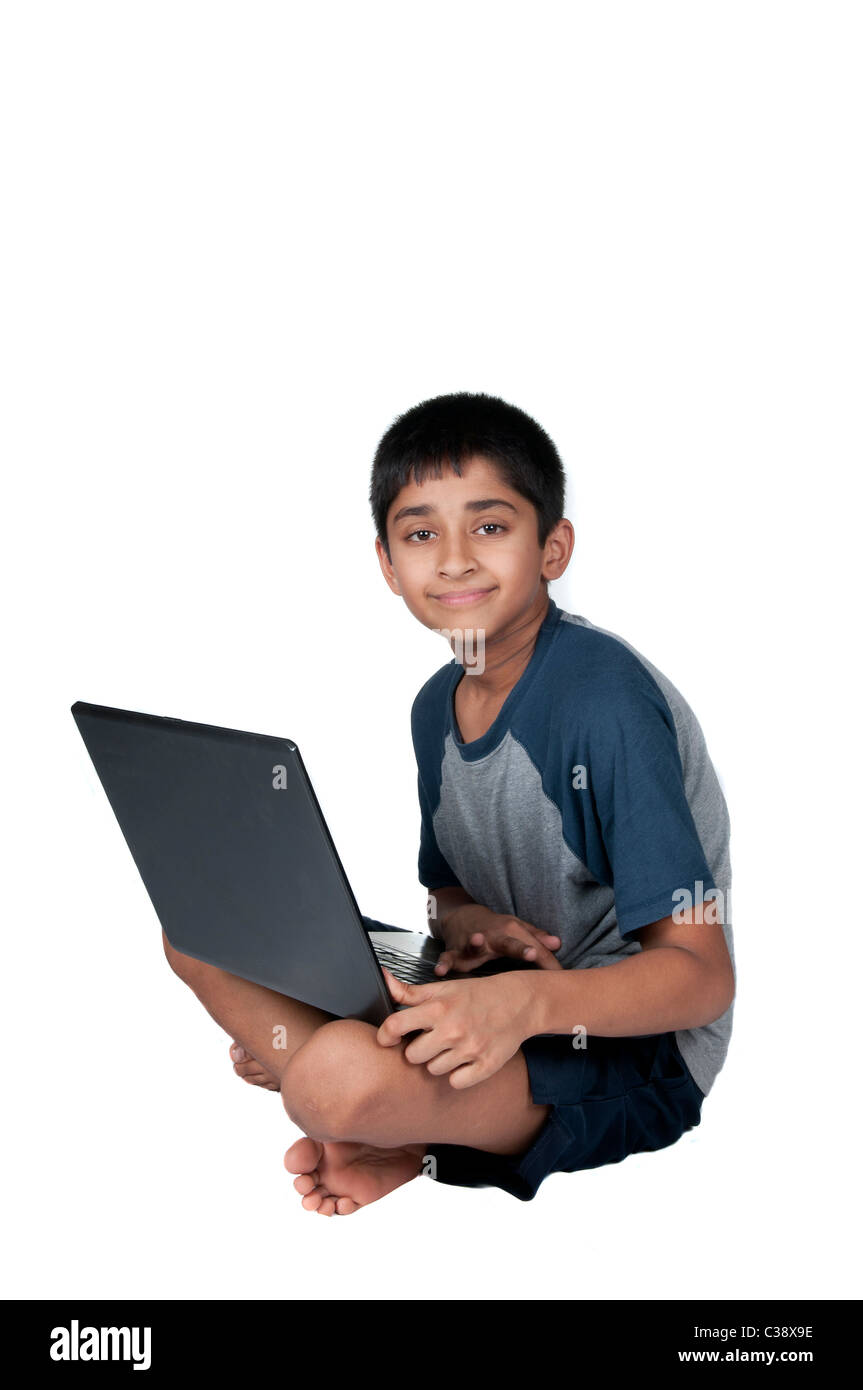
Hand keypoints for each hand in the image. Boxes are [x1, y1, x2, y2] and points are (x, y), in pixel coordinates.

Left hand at [378, 968, 535, 1087]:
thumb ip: (409, 991)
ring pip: (433, 1070)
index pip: (394, 1026)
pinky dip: (458, 1074)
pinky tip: (464, 1059)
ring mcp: (470, 1049)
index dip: (386, 1034)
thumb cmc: (477, 995)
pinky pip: (455, 1082)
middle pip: (412, 1056)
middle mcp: (453, 1029)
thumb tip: (383, 979)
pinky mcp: (486, 1066)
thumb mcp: (443, 988)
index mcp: (439, 1008)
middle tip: (432, 1038)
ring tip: (452, 1045)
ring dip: (439, 1061)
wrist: (519, 1001)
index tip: (389, 1037)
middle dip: (418, 1048)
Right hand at [433, 903, 562, 975]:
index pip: (533, 949)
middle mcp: (493, 936)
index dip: (548, 962)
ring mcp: (472, 942)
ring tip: (477, 940)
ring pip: (474, 944)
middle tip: (532, 953)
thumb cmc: (494, 926)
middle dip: (520, 948)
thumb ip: (536, 938)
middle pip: (509, 943)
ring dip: (475, 942)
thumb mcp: (516, 927)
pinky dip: (443, 963)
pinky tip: (440, 971)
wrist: (460, 916)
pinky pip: (448, 957)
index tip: (562, 975)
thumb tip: (559, 944)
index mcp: (511, 932)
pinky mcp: (454, 950)